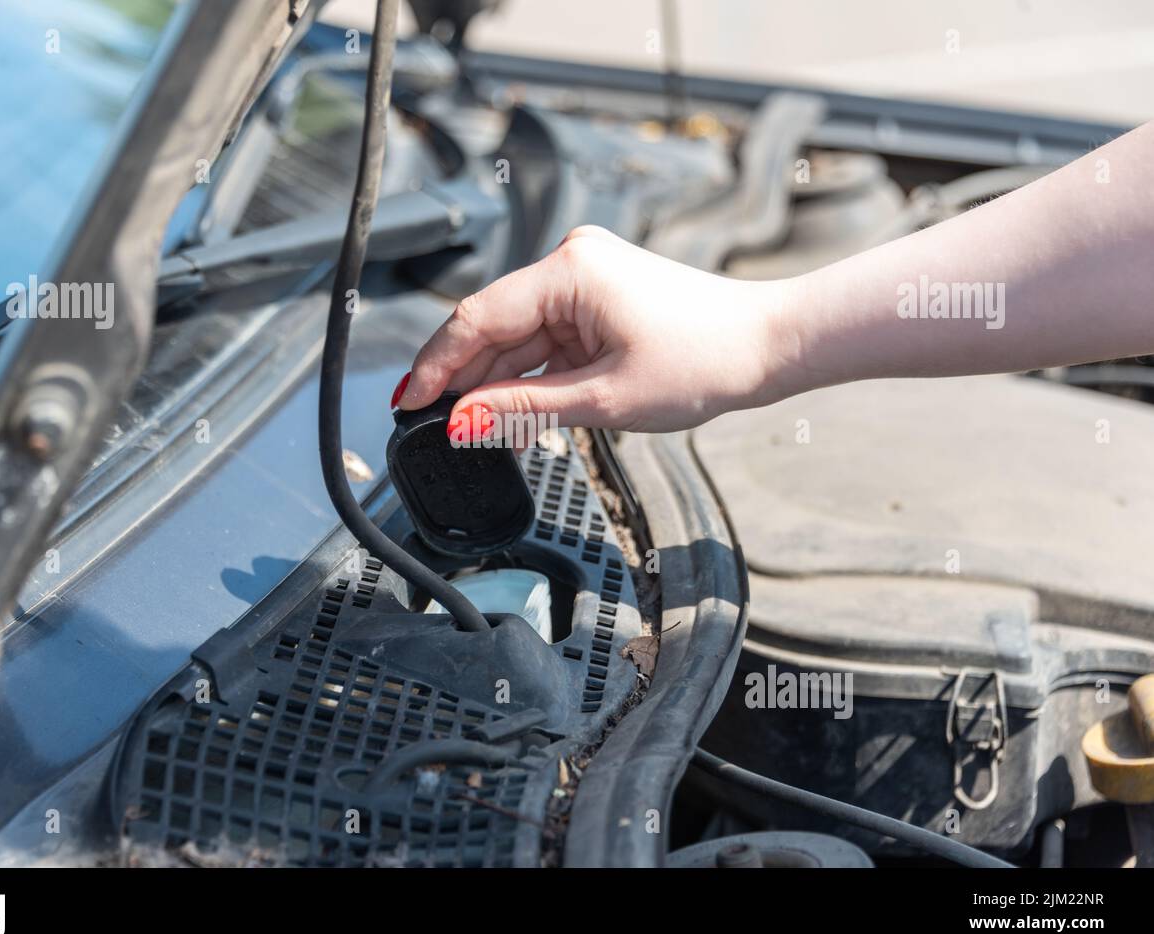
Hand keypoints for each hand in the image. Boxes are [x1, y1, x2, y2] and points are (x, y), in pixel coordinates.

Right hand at [393, 226, 796, 434]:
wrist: (767, 345)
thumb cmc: (704, 360)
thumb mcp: (603, 398)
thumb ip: (522, 408)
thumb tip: (461, 421)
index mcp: (568, 271)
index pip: (478, 318)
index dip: (436, 365)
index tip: (407, 403)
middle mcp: (571, 263)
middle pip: (493, 327)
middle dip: (463, 379)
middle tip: (427, 425)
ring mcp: (585, 280)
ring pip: (518, 338)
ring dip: (496, 383)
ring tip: (467, 429)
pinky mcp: (597, 300)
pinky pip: (546, 341)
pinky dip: (529, 377)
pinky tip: (507, 413)